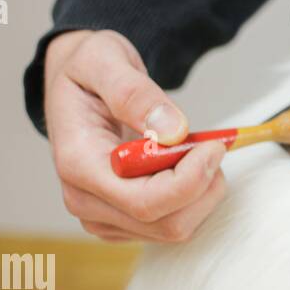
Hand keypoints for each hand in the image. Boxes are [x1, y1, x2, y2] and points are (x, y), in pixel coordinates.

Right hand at [43, 30, 226, 242]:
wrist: (75, 86)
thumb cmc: (87, 70)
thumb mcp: (105, 60)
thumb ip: (135, 94)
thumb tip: (172, 130)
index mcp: (78, 164)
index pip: (144, 201)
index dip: (191, 180)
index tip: (213, 146)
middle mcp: (84, 200)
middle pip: (166, 224)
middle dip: (204, 186)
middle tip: (211, 145)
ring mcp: (102, 215)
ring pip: (174, 229)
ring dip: (202, 192)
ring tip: (196, 150)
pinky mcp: (120, 220)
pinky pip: (171, 224)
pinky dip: (193, 197)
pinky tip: (185, 164)